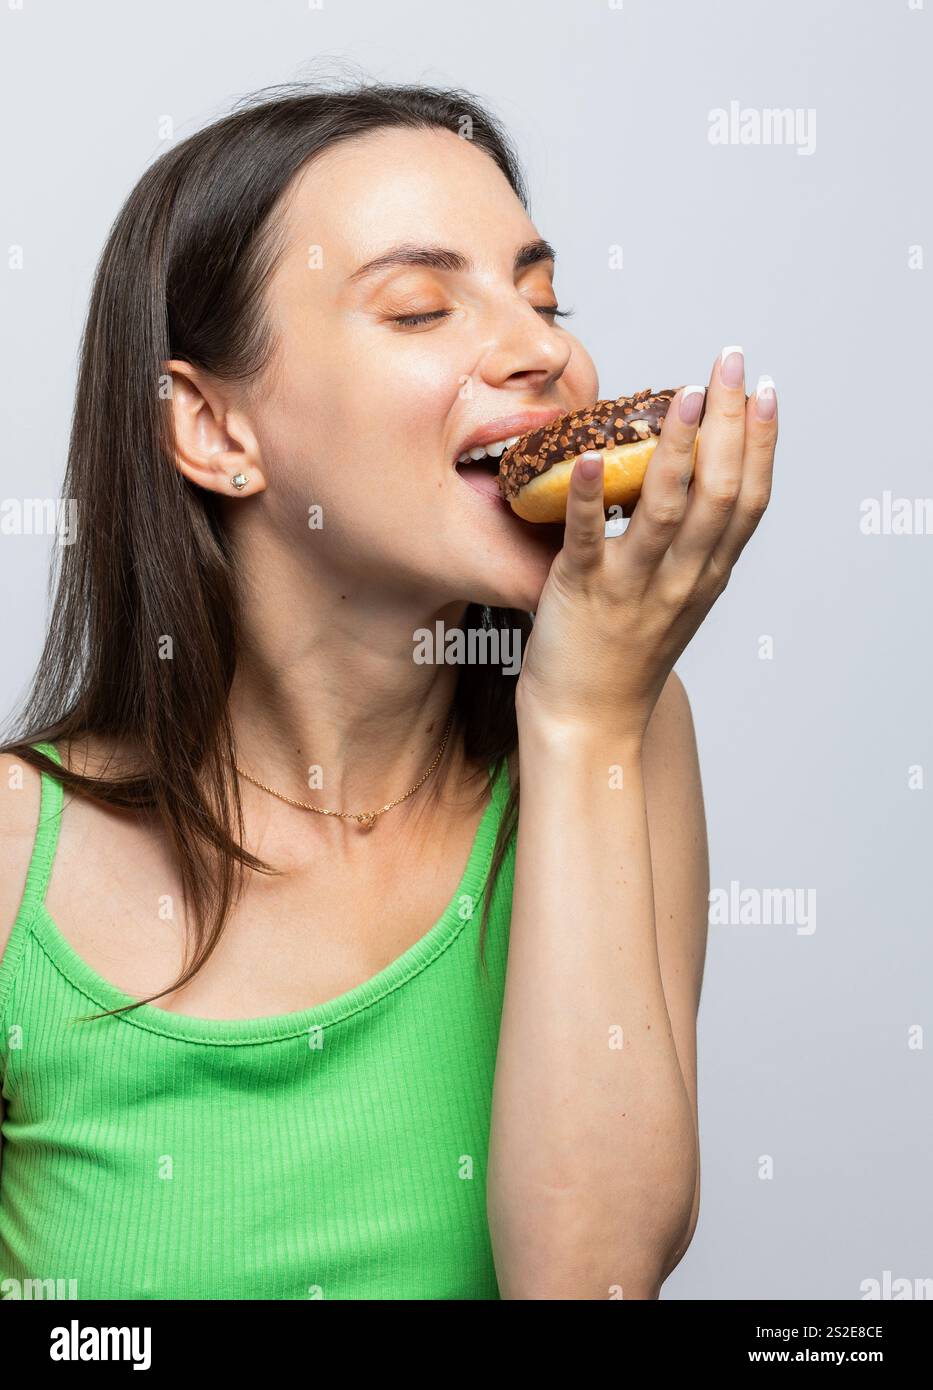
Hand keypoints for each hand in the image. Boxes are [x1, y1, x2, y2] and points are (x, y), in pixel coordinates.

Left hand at [515, 349, 777, 743]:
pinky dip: (588, 497)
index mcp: (707, 575)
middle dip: (729, 423)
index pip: (749, 501)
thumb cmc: (625, 657)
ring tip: (683, 394)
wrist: (588, 722)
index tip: (766, 392)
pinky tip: (589, 455)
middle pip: (720, 493)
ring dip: (677, 447)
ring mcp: (634, 587)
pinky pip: (587, 540)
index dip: (762, 444)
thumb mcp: (675, 599)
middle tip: (730, 363)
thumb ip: (686, 547)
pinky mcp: (582, 594)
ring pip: (666, 510)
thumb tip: (688, 479)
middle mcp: (682, 579)